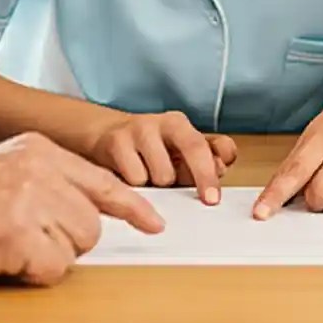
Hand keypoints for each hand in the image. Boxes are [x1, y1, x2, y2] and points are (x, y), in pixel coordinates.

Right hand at [0, 132, 164, 285]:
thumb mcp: (0, 171)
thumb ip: (44, 183)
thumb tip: (87, 212)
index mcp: (36, 149)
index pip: (100, 180)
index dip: (131, 205)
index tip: (153, 222)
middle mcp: (39, 168)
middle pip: (91, 223)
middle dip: (64, 242)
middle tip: (20, 241)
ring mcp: (31, 199)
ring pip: (76, 246)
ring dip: (45, 258)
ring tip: (5, 245)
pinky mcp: (19, 234)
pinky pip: (53, 269)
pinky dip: (29, 274)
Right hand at [87, 111, 237, 205]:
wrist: (102, 136)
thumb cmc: (147, 153)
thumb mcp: (177, 158)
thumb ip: (204, 162)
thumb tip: (221, 167)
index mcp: (181, 125)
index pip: (210, 144)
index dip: (217, 168)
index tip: (217, 196)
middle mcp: (164, 123)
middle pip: (195, 148)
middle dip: (203, 176)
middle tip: (208, 200)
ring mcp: (140, 129)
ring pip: (163, 174)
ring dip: (160, 186)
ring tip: (151, 182)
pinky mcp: (116, 141)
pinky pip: (136, 179)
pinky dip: (136, 187)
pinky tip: (131, 180)